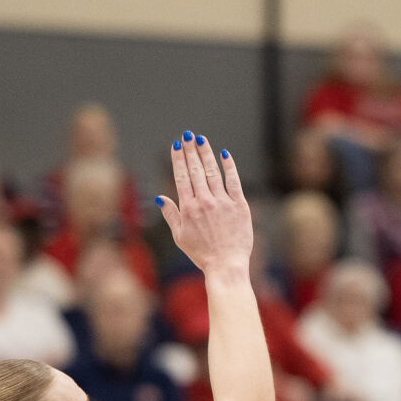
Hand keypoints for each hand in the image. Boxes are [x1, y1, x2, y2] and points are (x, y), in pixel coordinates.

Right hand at [157, 134, 251, 277]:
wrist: (226, 265)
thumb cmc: (202, 254)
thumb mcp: (180, 236)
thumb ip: (171, 214)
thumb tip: (160, 198)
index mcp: (188, 208)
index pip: (181, 177)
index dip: (178, 159)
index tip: (176, 145)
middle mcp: (204, 201)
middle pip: (195, 170)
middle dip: (190, 150)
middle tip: (187, 135)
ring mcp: (223, 202)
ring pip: (212, 172)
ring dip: (206, 153)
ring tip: (201, 139)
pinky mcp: (239, 205)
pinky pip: (233, 181)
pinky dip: (229, 167)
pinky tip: (224, 154)